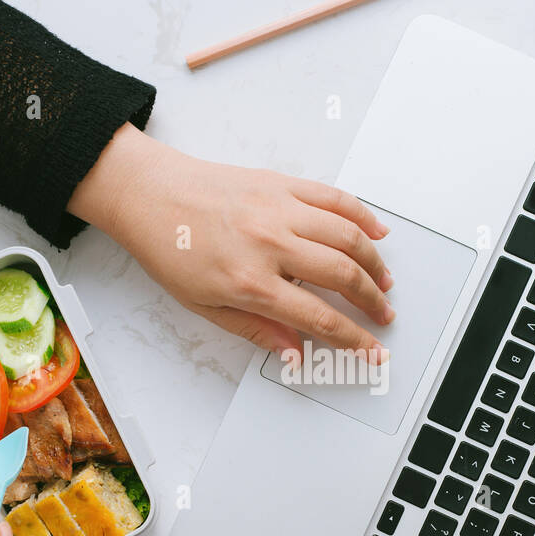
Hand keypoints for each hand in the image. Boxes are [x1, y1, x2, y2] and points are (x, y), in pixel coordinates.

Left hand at [68, 124, 394, 361]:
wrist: (151, 196)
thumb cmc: (172, 249)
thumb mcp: (206, 307)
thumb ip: (257, 330)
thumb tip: (294, 352)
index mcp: (250, 282)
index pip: (319, 318)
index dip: (353, 339)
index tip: (371, 350)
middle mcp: (269, 244)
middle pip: (343, 276)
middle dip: (371, 302)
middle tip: (382, 314)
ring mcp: (279, 209)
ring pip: (348, 236)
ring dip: (375, 262)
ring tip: (383, 280)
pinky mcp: (281, 183)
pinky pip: (335, 198)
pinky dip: (362, 215)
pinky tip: (376, 231)